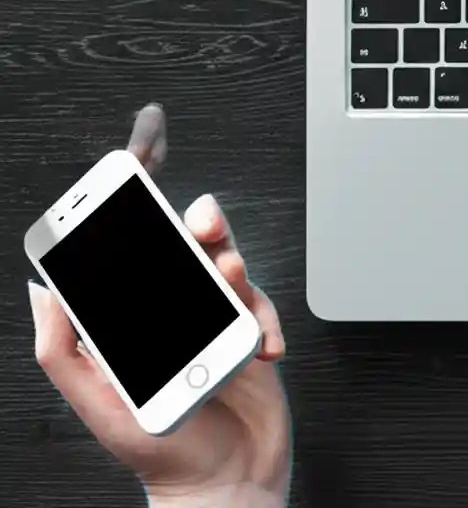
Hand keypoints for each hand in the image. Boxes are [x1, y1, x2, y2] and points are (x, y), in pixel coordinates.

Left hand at [28, 105, 290, 507]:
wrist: (226, 485)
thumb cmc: (160, 450)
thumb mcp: (97, 402)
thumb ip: (63, 347)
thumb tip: (43, 288)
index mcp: (124, 320)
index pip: (121, 249)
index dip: (126, 201)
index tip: (138, 153)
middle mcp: (168, 312)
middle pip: (181, 244)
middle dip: (193, 221)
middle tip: (200, 218)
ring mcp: (212, 320)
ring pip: (224, 263)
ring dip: (231, 260)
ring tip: (232, 273)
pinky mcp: (250, 333)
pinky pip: (260, 306)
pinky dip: (263, 321)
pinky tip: (260, 349)